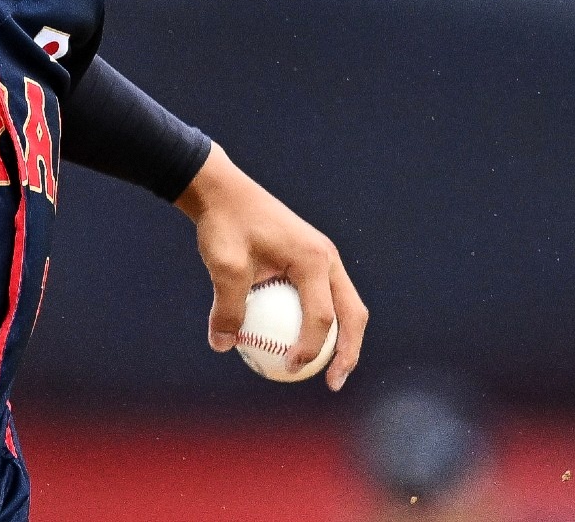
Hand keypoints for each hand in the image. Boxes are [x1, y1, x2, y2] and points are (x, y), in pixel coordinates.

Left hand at [175, 144, 367, 390]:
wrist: (223, 191)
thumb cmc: (224, 224)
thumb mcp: (222, 265)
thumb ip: (227, 306)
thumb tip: (223, 345)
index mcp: (314, 259)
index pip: (322, 315)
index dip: (310, 348)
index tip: (288, 369)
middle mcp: (327, 258)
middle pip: (352, 314)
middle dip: (348, 352)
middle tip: (332, 384)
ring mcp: (323, 258)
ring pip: (345, 307)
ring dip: (340, 340)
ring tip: (323, 372)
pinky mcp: (311, 261)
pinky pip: (323, 298)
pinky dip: (319, 324)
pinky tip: (295, 345)